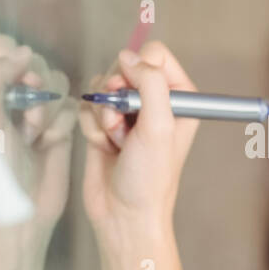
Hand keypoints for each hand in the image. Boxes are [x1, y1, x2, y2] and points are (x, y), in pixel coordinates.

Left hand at [0, 34, 77, 242]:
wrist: (21, 212)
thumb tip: (24, 52)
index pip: (0, 47)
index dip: (13, 60)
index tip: (17, 82)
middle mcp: (8, 95)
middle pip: (34, 61)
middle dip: (35, 89)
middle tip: (26, 119)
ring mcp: (34, 110)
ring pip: (56, 82)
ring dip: (48, 110)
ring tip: (34, 137)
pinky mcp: (58, 127)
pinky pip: (71, 106)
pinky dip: (62, 125)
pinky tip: (49, 145)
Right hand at [78, 41, 199, 236]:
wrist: (123, 214)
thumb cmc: (149, 178)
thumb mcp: (159, 126)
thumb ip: (149, 83)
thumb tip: (127, 57)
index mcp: (180, 97)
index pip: (155, 55)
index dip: (137, 70)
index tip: (129, 94)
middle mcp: (156, 101)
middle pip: (124, 67)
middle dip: (115, 96)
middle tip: (120, 123)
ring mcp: (129, 112)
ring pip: (102, 86)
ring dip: (103, 114)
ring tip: (115, 140)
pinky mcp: (106, 124)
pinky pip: (88, 106)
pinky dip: (92, 126)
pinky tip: (104, 147)